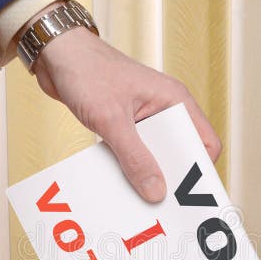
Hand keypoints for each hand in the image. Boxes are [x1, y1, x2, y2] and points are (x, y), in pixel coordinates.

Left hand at [32, 23, 220, 202]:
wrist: (55, 53)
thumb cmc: (86, 71)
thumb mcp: (112, 120)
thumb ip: (134, 157)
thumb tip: (156, 191)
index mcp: (174, 100)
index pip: (205, 142)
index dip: (201, 171)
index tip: (190, 197)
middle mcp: (165, 109)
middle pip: (180, 154)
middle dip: (172, 179)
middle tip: (161, 205)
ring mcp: (144, 118)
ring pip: (156, 156)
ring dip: (147, 176)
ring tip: (138, 198)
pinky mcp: (125, 125)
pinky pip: (134, 154)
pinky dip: (129, 169)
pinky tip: (119, 184)